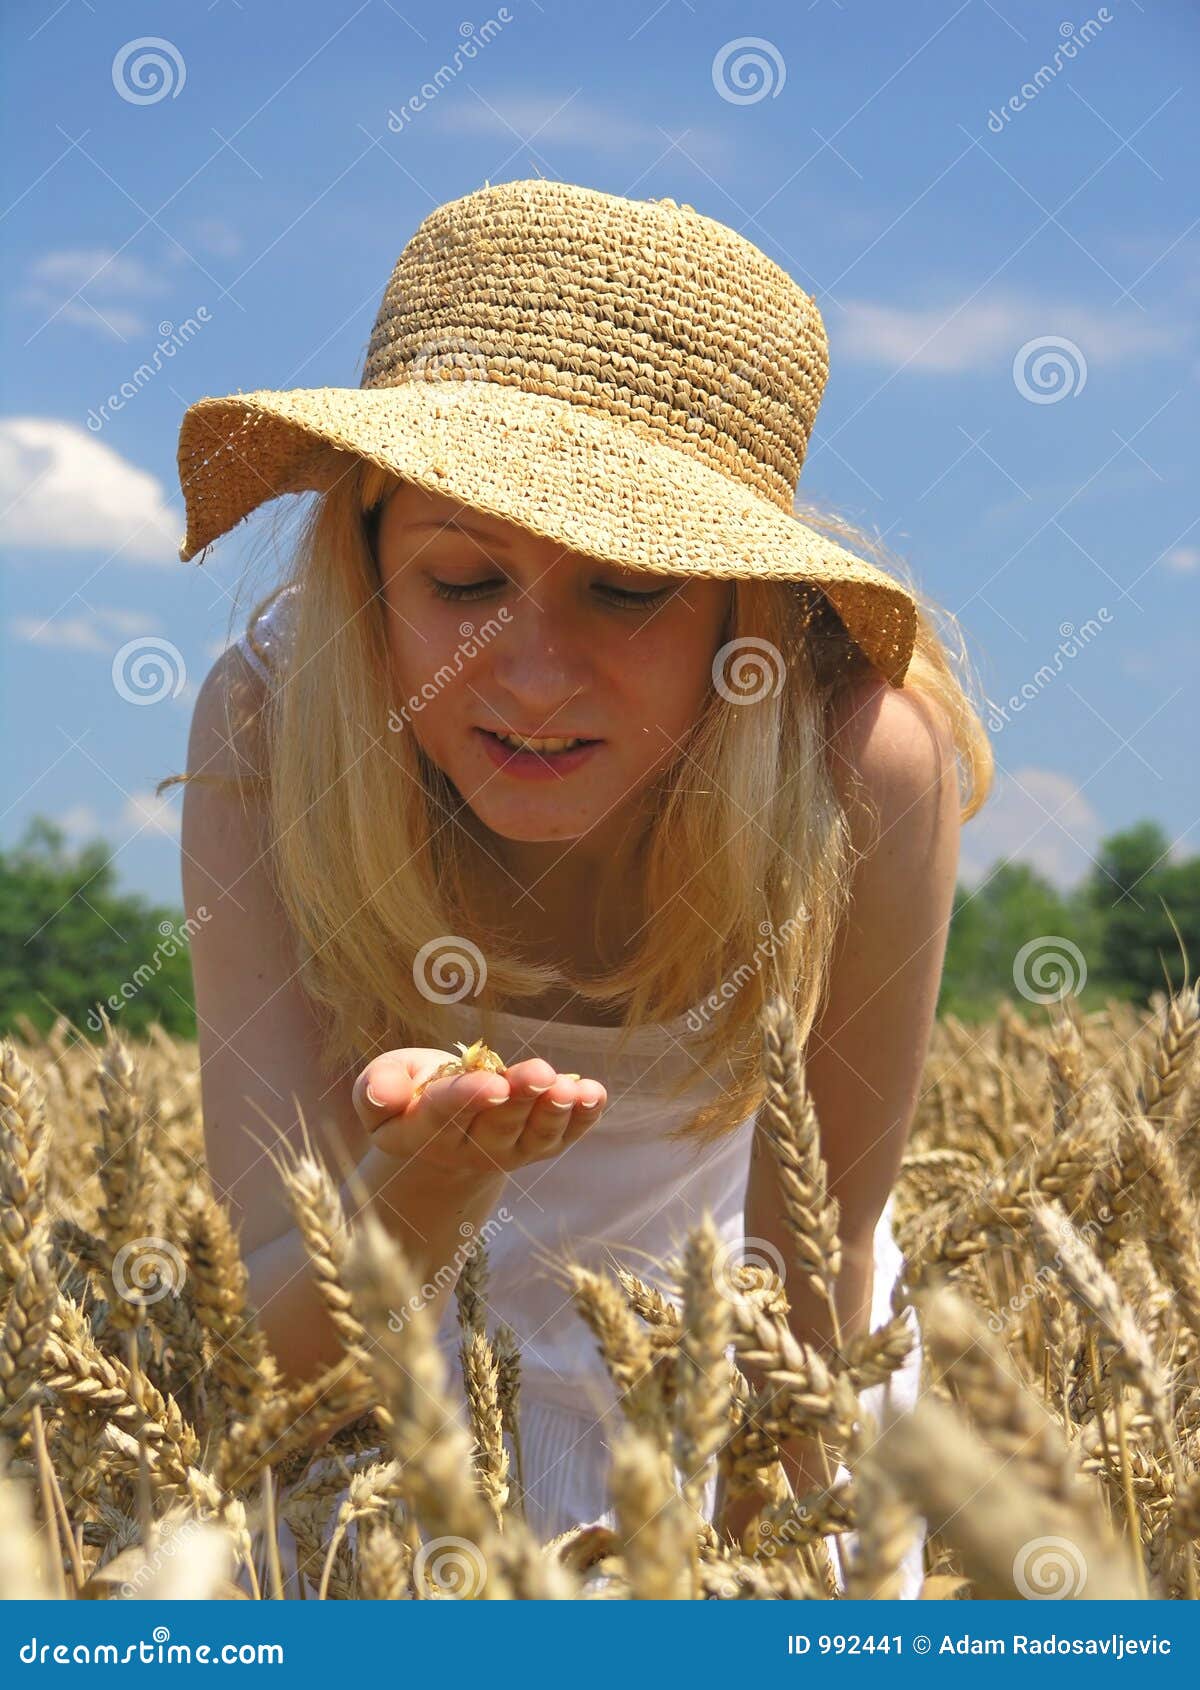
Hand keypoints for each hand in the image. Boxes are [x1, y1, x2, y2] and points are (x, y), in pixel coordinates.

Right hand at [352, 1047, 607, 1178]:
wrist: (440, 1133)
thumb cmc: (409, 1096)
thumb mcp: (382, 1084)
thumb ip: (377, 1088)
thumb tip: (383, 1094)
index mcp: (423, 1133)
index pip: (446, 1115)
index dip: (469, 1098)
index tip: (492, 1083)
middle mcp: (470, 1150)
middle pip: (498, 1124)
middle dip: (520, 1097)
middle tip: (538, 1072)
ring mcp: (510, 1151)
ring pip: (535, 1136)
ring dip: (556, 1112)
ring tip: (570, 1088)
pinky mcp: (541, 1145)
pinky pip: (565, 1136)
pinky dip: (583, 1117)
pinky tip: (595, 1094)